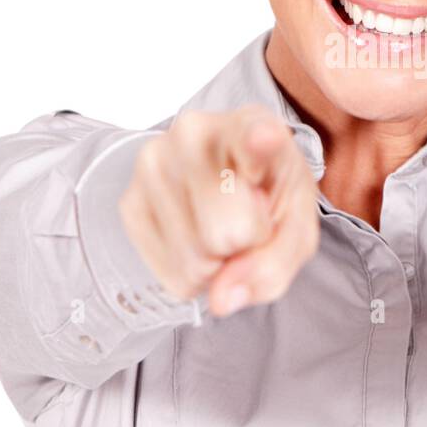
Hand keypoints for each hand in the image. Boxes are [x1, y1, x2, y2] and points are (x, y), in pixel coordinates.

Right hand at [117, 104, 320, 316]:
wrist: (227, 182)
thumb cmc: (269, 196)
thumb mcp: (296, 226)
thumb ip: (276, 261)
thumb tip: (221, 300)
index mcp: (253, 126)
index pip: (254, 134)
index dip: (259, 140)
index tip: (264, 136)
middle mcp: (195, 133)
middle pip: (226, 233)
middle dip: (243, 246)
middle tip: (247, 220)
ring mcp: (153, 163)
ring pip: (194, 260)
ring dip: (216, 262)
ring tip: (222, 226)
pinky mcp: (129, 200)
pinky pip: (170, 274)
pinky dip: (191, 273)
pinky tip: (197, 235)